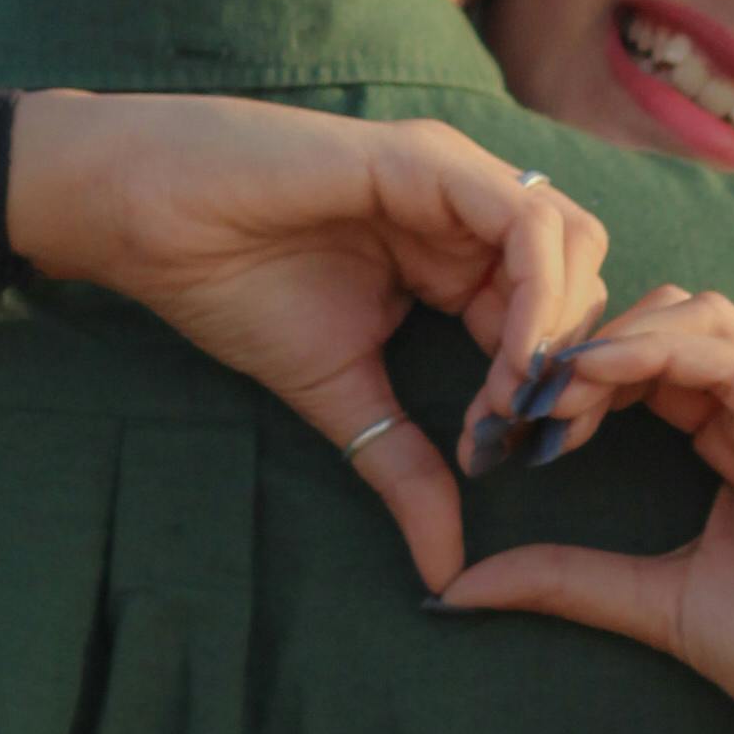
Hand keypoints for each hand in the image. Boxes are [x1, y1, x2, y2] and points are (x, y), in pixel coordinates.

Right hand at [12, 97, 608, 591]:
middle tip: (534, 432)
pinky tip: (508, 359)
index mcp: (456, 255)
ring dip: (563, 329)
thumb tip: (445, 572)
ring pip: (571, 241)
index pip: (553, 314)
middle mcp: (470, 209)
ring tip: (519, 400)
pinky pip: (525, 222)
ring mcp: (455, 178)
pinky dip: (536, 295)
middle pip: (583, 274)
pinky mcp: (431, 160)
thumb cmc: (233, 284)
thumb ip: (406, 470)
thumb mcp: (343, 396)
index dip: (555, 388)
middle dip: (577, 360)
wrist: (150, 220)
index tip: (517, 457)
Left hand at [431, 287, 733, 733]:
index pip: (644, 361)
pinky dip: (662, 350)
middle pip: (664, 319)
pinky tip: (599, 379)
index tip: (501, 422)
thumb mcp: (656, 607)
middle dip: (580, 344)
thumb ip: (567, 582)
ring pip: (700, 318)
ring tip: (544, 388)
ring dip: (611, 340)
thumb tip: (456, 584)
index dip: (568, 375)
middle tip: (511, 398)